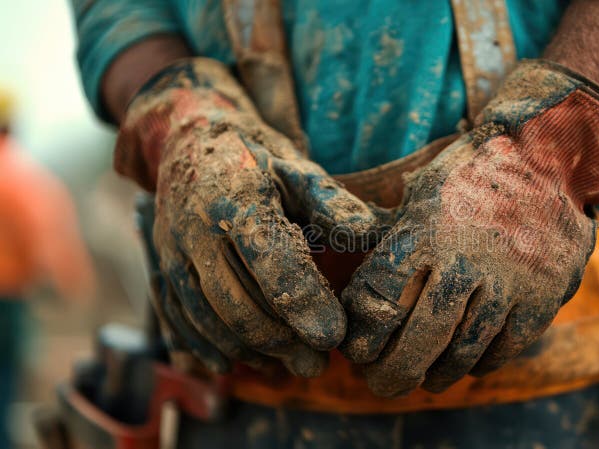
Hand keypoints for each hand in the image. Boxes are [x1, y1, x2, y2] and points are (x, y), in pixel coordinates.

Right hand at [116, 58, 382, 376]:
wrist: (188, 139)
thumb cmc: (256, 158)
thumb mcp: (296, 168)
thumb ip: (331, 201)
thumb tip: (368, 232)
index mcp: (236, 199)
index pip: (273, 263)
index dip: (305, 305)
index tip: (334, 336)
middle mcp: (195, 229)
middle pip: (237, 304)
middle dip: (281, 342)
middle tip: (317, 366)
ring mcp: (171, 251)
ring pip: (208, 320)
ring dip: (248, 352)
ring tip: (286, 367)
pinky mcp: (160, 267)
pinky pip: (177, 319)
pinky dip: (206, 348)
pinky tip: (235, 364)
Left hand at [339, 60, 598, 395]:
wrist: (548, 154)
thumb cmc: (472, 173)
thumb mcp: (422, 189)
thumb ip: (393, 236)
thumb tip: (360, 290)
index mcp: (426, 230)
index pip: (382, 298)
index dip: (364, 334)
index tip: (356, 351)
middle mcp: (466, 258)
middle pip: (422, 335)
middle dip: (396, 371)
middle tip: (381, 386)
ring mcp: (510, 279)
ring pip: (465, 348)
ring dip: (438, 373)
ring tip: (424, 380)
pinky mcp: (544, 294)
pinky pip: (507, 345)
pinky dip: (482, 362)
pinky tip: (468, 365)